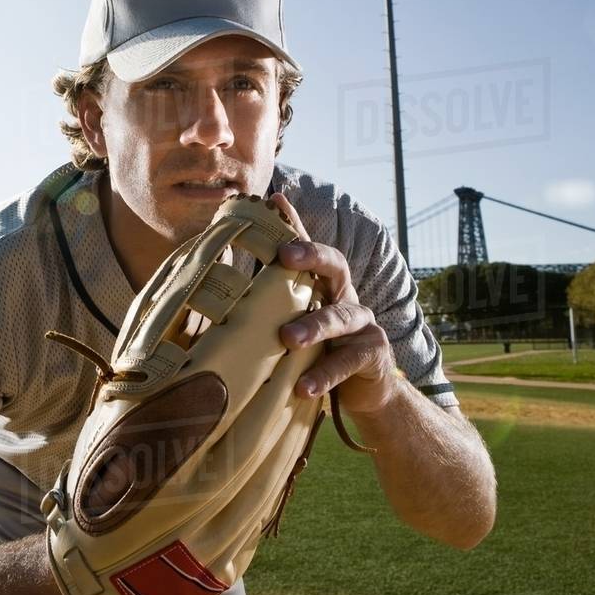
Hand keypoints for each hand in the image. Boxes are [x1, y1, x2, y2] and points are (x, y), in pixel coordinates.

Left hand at [269, 193, 400, 414]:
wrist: (363, 393)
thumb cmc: (318, 354)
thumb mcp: (294, 327)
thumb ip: (269, 308)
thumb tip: (222, 290)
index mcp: (323, 287)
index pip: (309, 249)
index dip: (294, 223)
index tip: (274, 201)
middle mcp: (346, 297)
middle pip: (335, 265)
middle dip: (312, 256)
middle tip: (285, 256)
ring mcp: (363, 324)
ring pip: (341, 316)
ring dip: (314, 326)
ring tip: (287, 338)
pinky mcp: (372, 354)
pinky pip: (348, 361)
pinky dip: (325, 374)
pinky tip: (303, 387)